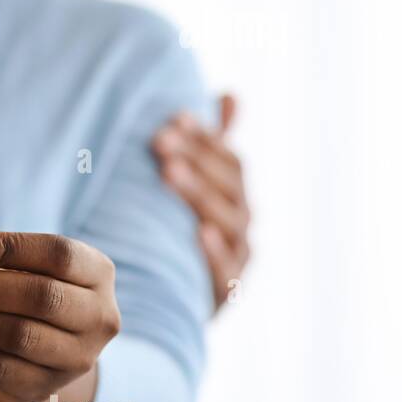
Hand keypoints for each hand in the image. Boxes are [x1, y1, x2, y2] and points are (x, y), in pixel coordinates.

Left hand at [0, 231, 119, 401]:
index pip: (58, 255)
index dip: (6, 248)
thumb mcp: (23, 267)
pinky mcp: (43, 388)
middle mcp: (98, 318)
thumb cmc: (24, 292)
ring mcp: (76, 359)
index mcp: (97, 273)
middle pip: (39, 297)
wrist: (37, 354)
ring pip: (16, 335)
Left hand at [152, 94, 250, 310]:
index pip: (228, 159)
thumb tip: (231, 94)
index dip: (205, 137)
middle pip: (228, 184)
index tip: (174, 117)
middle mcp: (242, 223)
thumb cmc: (186, 236)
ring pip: (227, 221)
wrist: (178, 306)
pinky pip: (225, 271)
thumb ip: (213, 145)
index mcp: (237, 195)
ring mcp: (238, 258)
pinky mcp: (226, 292)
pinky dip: (215, 251)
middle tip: (159, 139)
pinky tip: (200, 233)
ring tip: (169, 173)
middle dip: (195, 158)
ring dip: (199, 195)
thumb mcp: (199, 190)